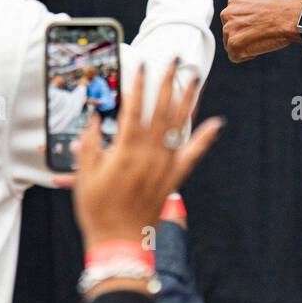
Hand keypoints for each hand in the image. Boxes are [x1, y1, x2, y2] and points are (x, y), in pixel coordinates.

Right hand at [70, 61, 223, 248]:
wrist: (119, 241)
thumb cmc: (98, 210)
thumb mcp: (85, 175)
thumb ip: (89, 145)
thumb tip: (93, 119)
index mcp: (125, 151)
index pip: (133, 109)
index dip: (138, 86)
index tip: (142, 66)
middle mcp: (149, 154)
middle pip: (161, 111)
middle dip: (168, 83)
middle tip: (174, 61)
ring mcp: (164, 165)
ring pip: (179, 126)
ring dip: (188, 100)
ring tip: (195, 79)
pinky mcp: (173, 178)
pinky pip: (192, 155)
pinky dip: (205, 138)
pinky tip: (216, 123)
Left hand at [220, 0, 301, 62]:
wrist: (289, 18)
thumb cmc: (282, 11)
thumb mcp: (260, 4)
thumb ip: (247, 13)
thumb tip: (248, 24)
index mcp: (234, 1)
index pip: (231, 19)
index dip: (245, 26)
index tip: (255, 27)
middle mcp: (227, 13)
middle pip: (229, 33)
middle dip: (242, 36)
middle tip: (258, 35)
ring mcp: (228, 29)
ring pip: (230, 45)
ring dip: (244, 46)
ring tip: (260, 40)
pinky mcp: (233, 44)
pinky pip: (234, 57)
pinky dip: (246, 56)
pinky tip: (258, 48)